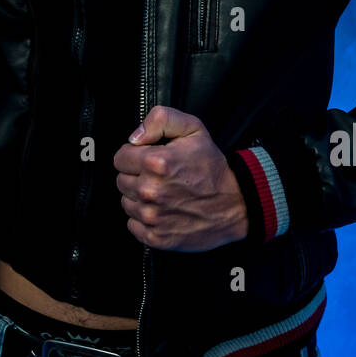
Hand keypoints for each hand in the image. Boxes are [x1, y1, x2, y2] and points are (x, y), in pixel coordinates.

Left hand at [113, 104, 248, 250]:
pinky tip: (162, 210)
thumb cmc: (213, 168)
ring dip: (139, 198)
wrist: (235, 204)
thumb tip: (135, 136)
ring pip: (126, 203)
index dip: (133, 155)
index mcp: (156, 163)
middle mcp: (151, 191)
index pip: (120, 158)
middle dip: (136, 176)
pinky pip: (133, 225)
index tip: (147, 159)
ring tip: (163, 193)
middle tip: (159, 176)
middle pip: (121, 181)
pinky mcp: (156, 237)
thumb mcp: (193, 129)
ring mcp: (153, 216)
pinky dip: (144, 219)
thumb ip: (160, 119)